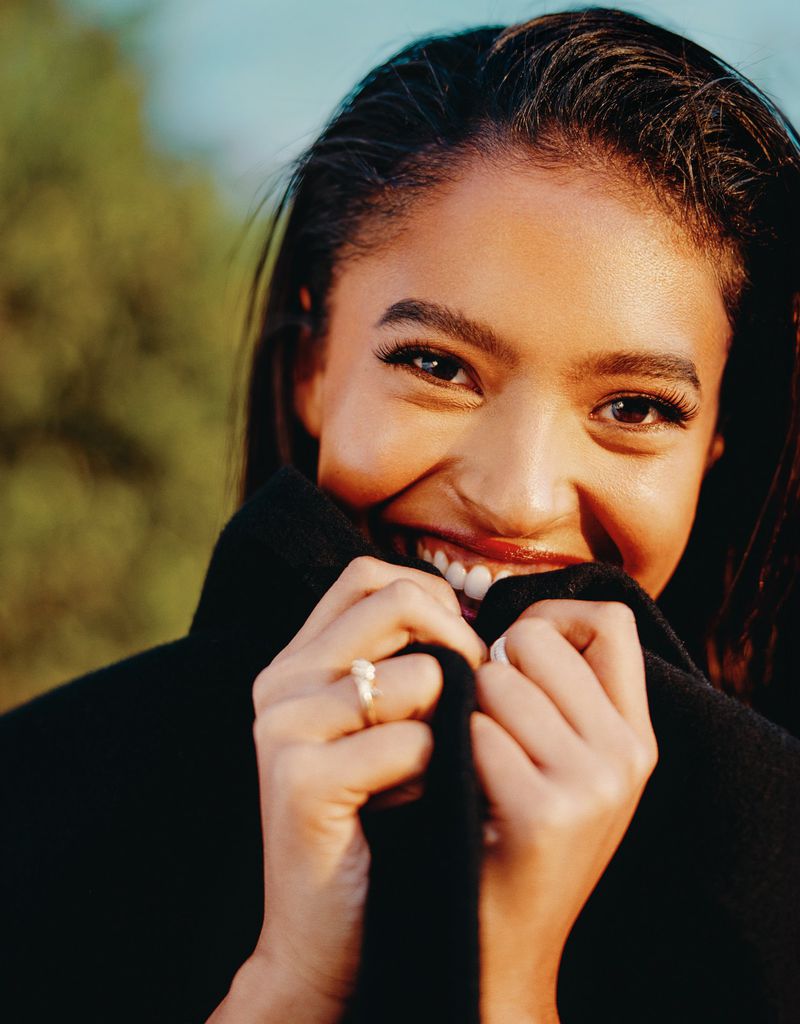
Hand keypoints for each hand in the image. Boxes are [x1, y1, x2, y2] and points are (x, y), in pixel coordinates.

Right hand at [208, 556, 485, 1023]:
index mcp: (297, 660)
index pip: (369, 575)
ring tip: (429, 771)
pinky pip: (413, 744)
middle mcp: (280, 680)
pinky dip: (434, 776)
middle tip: (474, 695)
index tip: (462, 649)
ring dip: (448, 725)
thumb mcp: (381, 725)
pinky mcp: (301, 780)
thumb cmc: (373, 819)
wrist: (323, 932)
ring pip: (420, 676)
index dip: (431, 598)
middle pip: (398, 603)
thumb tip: (470, 612)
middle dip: (459, 644)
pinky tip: (411, 807)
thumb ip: (402, 661)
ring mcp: (284, 727)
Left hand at [472, 600, 657, 1023]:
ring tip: (469, 757)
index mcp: (635, 735)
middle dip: (493, 663)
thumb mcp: (569, 764)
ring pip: (496, 680)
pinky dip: (452, 749)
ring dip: (465, 709)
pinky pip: (474, 732)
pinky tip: (456, 786)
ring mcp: (591, 785)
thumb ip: (563, 693)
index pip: (608, 621)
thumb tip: (518, 619)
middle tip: (481, 714)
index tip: (512, 652)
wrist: (503, 950)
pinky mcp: (543, 814)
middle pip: (539, 639)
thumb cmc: (517, 837)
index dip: (551, 618)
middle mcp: (626, 754)